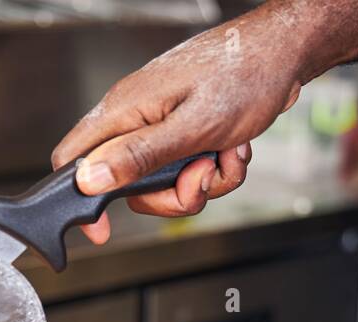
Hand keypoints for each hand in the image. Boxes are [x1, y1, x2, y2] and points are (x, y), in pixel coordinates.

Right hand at [50, 2, 313, 243]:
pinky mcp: (185, 132)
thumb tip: (90, 179)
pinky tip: (233, 146)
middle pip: (128, 186)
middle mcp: (137, 118)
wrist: (283, 54)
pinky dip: (217, 169)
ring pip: (165, 184)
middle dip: (170, 195)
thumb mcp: (191, 126)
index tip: (102, 230)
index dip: (81, 197)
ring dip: (202, 183)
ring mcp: (162, 125)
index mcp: (125, 111)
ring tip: (224, 154)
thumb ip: (139, 155)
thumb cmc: (243, 74)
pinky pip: (190, 171)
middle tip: (198, 176)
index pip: (74, 159)